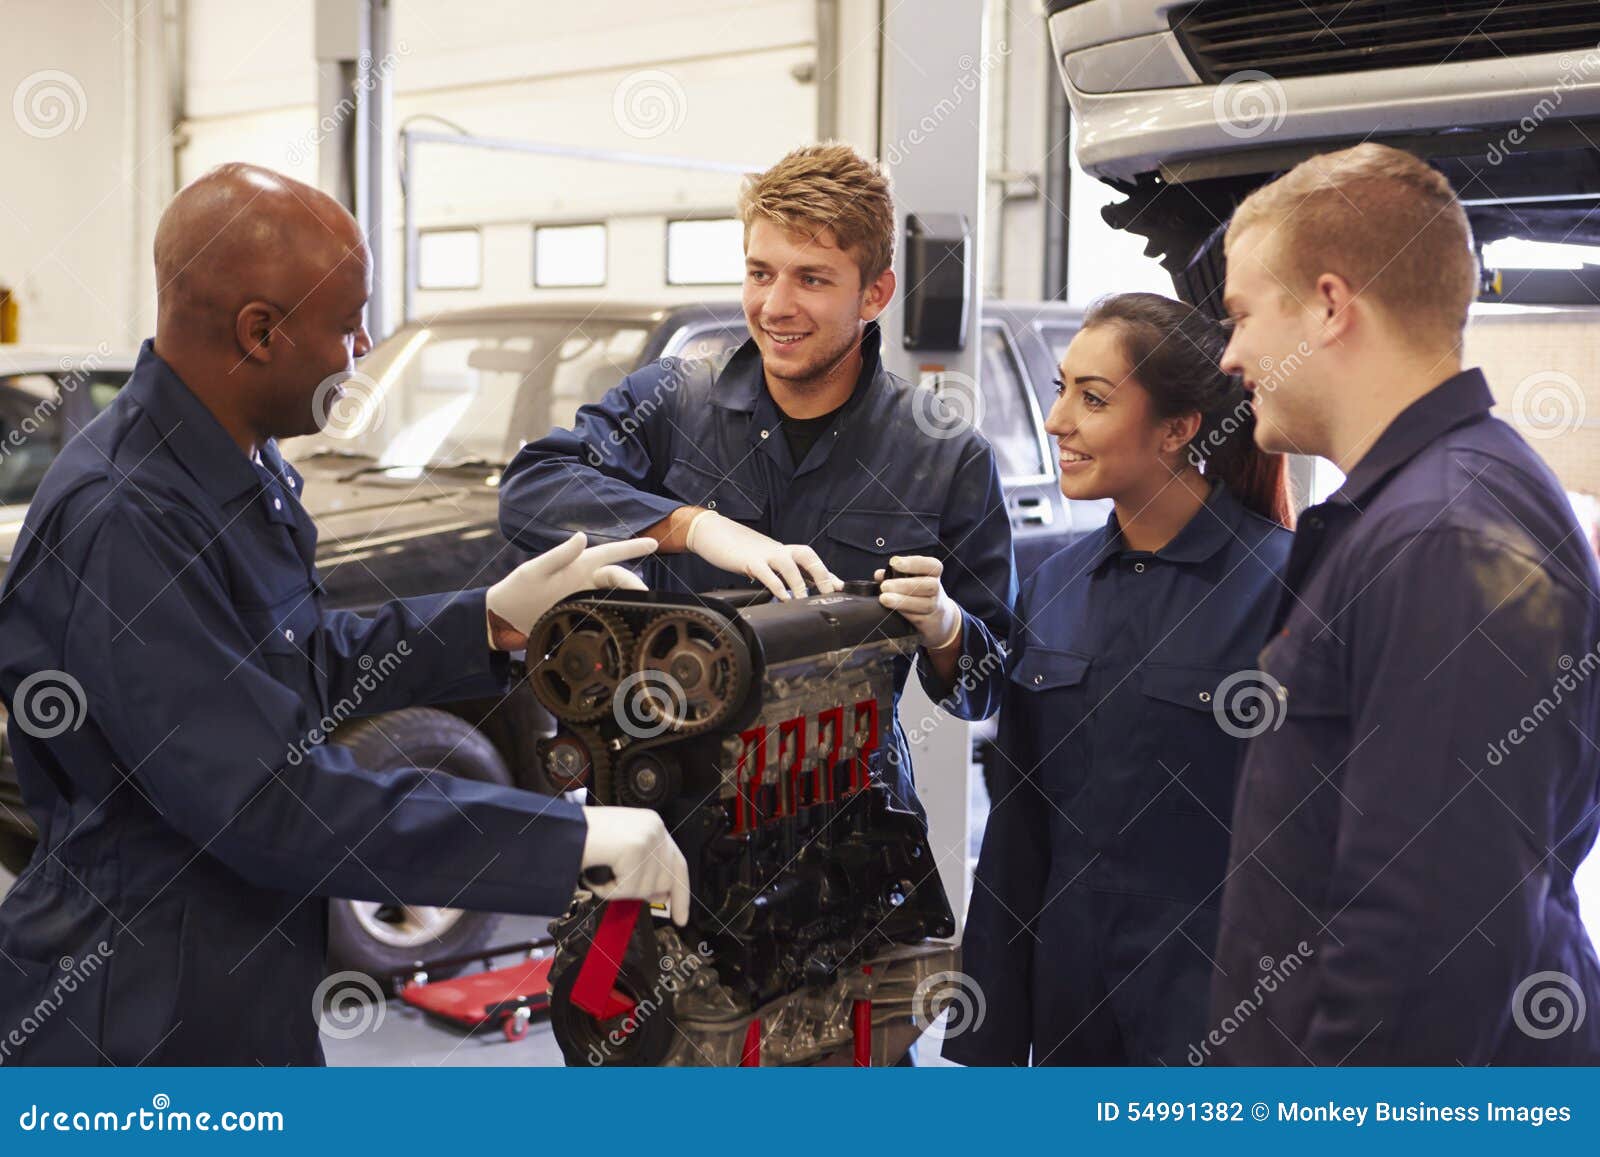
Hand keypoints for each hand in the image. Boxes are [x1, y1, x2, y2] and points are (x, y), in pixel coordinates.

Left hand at [486, 531, 656, 650]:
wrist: (504, 617)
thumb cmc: (517, 588)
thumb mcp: (534, 570)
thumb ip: (558, 555)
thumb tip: (582, 536)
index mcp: (579, 565)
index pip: (611, 553)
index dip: (633, 547)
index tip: (654, 543)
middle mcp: (588, 582)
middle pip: (620, 579)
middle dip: (634, 584)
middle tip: (643, 596)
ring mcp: (587, 601)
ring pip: (617, 598)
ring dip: (630, 602)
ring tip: (642, 610)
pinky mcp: (583, 618)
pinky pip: (606, 617)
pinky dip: (618, 619)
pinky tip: (627, 627)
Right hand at [579, 806, 690, 925]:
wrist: (564, 827)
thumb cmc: (581, 836)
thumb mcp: (619, 849)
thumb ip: (642, 866)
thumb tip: (658, 894)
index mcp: (651, 824)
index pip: (677, 864)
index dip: (681, 894)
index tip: (681, 916)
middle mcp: (654, 828)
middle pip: (665, 880)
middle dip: (645, 893)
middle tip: (621, 888)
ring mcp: (648, 837)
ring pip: (644, 888)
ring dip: (619, 890)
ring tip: (601, 874)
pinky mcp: (637, 848)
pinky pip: (628, 887)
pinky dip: (609, 889)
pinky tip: (597, 876)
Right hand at [686, 510, 841, 599]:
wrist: (713, 533)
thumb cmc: (740, 550)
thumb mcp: (764, 561)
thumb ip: (779, 573)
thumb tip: (794, 592)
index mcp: (784, 551)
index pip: (811, 562)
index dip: (828, 575)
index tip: (841, 589)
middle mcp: (779, 550)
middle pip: (808, 556)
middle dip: (822, 574)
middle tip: (830, 593)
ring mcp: (765, 554)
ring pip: (789, 565)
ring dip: (800, 583)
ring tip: (805, 600)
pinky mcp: (749, 560)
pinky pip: (766, 573)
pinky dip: (776, 585)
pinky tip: (782, 597)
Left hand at [876, 555, 962, 650]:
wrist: (938, 619)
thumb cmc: (919, 593)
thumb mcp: (911, 580)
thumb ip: (894, 575)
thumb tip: (879, 575)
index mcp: (933, 574)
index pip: (931, 565)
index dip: (913, 563)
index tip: (894, 562)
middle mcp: (937, 589)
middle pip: (929, 585)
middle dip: (905, 585)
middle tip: (884, 586)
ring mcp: (935, 607)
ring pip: (925, 604)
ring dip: (903, 601)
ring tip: (884, 599)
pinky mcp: (930, 623)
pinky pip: (919, 619)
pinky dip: (905, 614)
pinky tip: (892, 611)